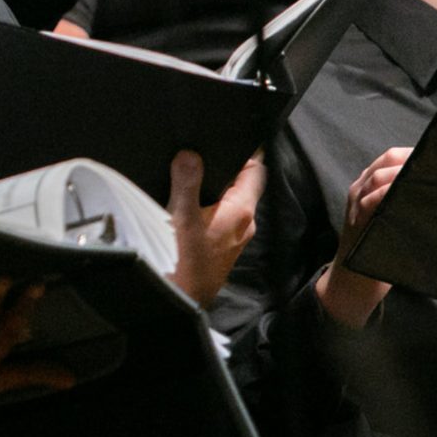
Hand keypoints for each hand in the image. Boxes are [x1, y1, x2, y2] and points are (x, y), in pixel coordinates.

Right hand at [165, 149, 262, 304]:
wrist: (183, 300)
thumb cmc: (185, 259)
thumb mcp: (181, 215)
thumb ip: (186, 182)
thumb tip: (190, 153)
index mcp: (242, 210)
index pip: (255, 171)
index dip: (246, 152)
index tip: (231, 136)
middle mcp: (245, 223)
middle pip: (242, 185)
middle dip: (225, 168)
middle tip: (203, 151)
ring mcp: (235, 237)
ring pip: (231, 202)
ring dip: (216, 189)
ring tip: (193, 174)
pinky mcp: (223, 247)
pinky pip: (221, 217)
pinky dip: (210, 207)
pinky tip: (190, 205)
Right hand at [316, 145, 408, 326]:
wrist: (353, 281)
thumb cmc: (376, 250)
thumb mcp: (387, 220)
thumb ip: (402, 203)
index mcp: (368, 185)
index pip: (390, 157)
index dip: (413, 154)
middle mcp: (360, 189)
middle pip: (387, 162)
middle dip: (413, 162)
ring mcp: (357, 204)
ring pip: (379, 177)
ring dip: (405, 176)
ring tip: (430, 180)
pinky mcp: (359, 221)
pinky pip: (373, 200)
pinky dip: (390, 194)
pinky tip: (409, 196)